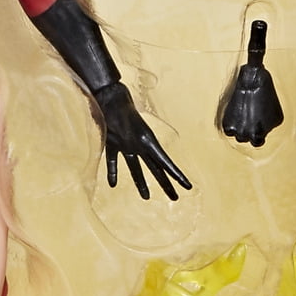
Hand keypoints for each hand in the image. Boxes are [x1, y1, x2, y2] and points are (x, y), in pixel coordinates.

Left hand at [95, 83, 190, 199]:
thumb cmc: (118, 106)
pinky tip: (112, 184)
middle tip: (174, 198)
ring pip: (136, 168)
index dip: (176, 175)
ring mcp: (127, 145)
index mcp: (148, 142)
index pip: (165, 162)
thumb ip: (134, 131)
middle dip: (165, 184)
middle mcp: (140, 145)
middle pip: (155, 169)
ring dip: (141, 183)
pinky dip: (113, 172)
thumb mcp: (128, 118)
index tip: (187, 186)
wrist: (108, 96)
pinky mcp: (113, 143)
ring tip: (145, 197)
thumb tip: (145, 141)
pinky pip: (114, 161)